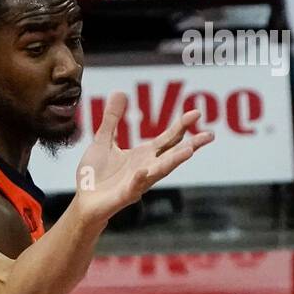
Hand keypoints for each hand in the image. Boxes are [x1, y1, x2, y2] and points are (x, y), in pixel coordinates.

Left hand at [70, 91, 212, 224]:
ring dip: (174, 161)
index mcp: (143, 155)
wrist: (83, 201)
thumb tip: (120, 92)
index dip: (182, 126)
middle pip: (172, 155)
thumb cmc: (95, 174)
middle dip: (190, 145)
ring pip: (159, 171)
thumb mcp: (103, 140)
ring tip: (189, 151)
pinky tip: (144, 171)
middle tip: (209, 135)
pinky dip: (139, 179)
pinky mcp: (124, 195)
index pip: (168, 139)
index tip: (197, 113)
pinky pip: (134, 186)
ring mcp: (138, 183)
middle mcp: (147, 168)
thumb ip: (112, 119)